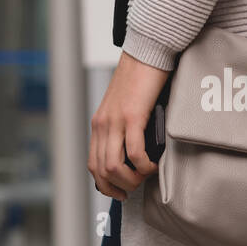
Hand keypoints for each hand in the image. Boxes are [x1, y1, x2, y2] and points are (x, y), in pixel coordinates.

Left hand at [89, 51, 169, 199]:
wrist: (147, 53)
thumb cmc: (142, 79)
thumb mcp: (125, 108)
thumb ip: (125, 129)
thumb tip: (136, 154)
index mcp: (99, 124)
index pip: (92, 164)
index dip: (105, 184)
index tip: (120, 191)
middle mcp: (102, 125)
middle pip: (101, 171)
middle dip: (120, 187)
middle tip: (136, 187)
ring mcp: (115, 121)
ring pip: (114, 167)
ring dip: (131, 180)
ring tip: (146, 176)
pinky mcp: (132, 117)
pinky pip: (134, 153)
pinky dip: (144, 166)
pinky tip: (154, 164)